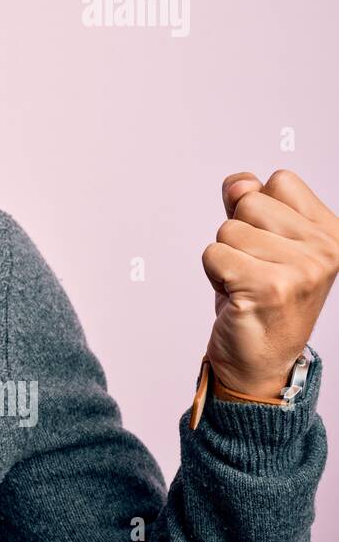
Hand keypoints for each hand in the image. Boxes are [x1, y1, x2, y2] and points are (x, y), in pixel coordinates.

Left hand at [201, 169, 338, 396]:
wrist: (259, 361)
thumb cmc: (259, 297)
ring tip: (245, 284)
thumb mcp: (259, 240)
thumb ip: (250, 203)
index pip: (280, 180)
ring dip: (224, 257)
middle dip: (237, 234)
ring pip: (228, 229)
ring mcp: (301, 269)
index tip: (266, 244)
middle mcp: (324, 250)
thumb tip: (239, 182)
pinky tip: (236, 296)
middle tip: (252, 269)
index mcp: (330, 233)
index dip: (257, 207)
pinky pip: (213, 254)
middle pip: (249, 201)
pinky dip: (213, 274)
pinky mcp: (269, 287)